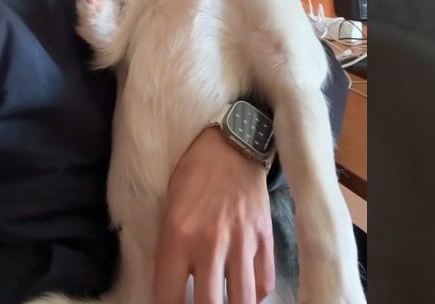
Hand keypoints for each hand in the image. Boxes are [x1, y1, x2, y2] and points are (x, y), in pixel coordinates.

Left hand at [153, 127, 274, 303]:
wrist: (231, 147)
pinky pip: (264, 284)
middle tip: (200, 303)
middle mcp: (210, 244)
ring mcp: (242, 242)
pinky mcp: (266, 239)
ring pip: (241, 302)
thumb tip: (175, 291)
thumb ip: (170, 253)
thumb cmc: (192, 178)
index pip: (169, 297)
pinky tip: (244, 292)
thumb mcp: (168, 213)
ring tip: (224, 302)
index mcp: (177, 236)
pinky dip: (254, 295)